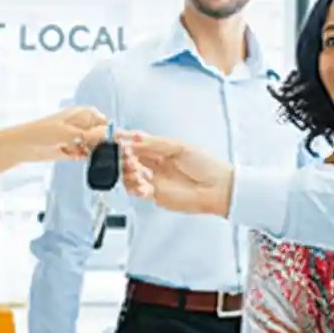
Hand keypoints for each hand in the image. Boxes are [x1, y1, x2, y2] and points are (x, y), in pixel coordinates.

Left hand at [11, 106, 108, 161]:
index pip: (104, 121)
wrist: (24, 145)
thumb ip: (91, 135)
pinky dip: (82, 156)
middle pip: (101, 135)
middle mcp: (82, 125)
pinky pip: (84, 154)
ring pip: (93, 146)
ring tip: (84, 152)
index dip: (111, 131)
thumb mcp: (70, 133)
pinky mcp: (72, 150)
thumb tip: (109, 134)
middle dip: (103, 143)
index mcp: (83, 114)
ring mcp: (77, 138)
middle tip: (105, 152)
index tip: (117, 142)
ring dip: (93, 151)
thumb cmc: (44, 132)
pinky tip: (74, 155)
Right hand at [119, 131, 233, 216]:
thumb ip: (154, 143)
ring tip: (138, 172)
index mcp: (160, 149)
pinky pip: (137, 191)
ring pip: (129, 176)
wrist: (217, 189)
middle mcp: (154, 164)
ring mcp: (153, 179)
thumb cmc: (205, 166)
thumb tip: (133, 138)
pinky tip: (143, 185)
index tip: (117, 139)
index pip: (136, 143)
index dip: (124, 141)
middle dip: (124, 157)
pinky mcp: (154, 194)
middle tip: (127, 157)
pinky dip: (135, 187)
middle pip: (128, 159)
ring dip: (129, 173)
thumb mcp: (178, 147)